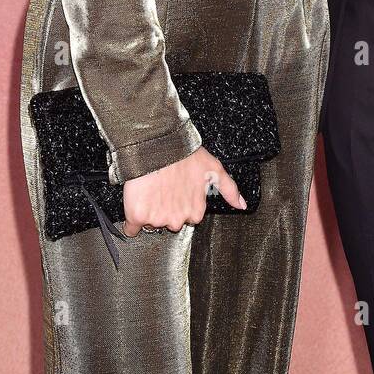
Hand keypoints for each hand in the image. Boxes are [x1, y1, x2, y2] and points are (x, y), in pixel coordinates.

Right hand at [122, 146, 245, 235]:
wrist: (158, 144)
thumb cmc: (186, 154)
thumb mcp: (214, 169)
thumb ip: (230, 189)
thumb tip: (242, 206)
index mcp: (195, 212)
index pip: (186, 217)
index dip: (180, 203)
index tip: (176, 191)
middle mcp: (178, 220)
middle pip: (168, 222)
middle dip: (165, 209)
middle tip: (163, 188)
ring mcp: (157, 219)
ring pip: (151, 223)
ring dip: (149, 211)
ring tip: (151, 189)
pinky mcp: (137, 216)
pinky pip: (131, 229)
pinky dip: (131, 222)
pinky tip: (135, 205)